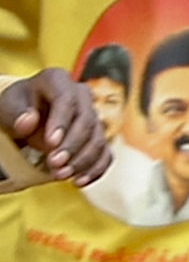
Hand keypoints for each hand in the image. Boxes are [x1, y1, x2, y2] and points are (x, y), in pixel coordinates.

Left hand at [1, 64, 109, 186]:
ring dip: (82, 161)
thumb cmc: (17, 108)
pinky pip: (105, 154)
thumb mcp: (8, 107)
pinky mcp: (99, 137)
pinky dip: (94, 169)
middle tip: (55, 164)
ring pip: (98, 140)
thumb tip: (28, 123)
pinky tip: (79, 181)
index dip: (62, 122)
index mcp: (57, 80)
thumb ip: (16, 114)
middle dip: (72, 146)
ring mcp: (93, 116)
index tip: (51, 143)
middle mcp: (81, 95)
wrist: (28, 115)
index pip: (67, 100)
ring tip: (61, 175)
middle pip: (86, 121)